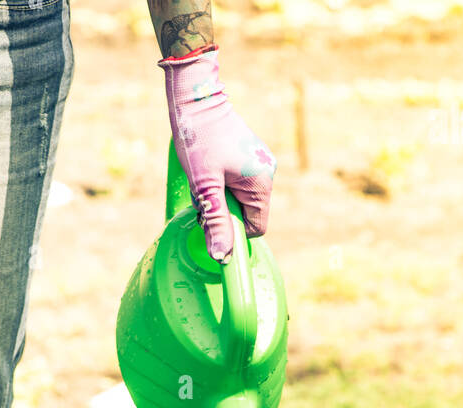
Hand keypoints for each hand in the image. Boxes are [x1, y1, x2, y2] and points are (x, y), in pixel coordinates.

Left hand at [159, 46, 275, 262]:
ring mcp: (260, 164)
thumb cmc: (199, 138)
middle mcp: (267, 174)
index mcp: (262, 183)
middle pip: (247, 214)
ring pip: (240, 200)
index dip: (233, 230)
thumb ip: (216, 221)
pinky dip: (222, 184)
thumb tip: (222, 257)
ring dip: (220, 197)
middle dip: (224, 211)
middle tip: (204, 190)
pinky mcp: (250, 157)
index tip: (212, 215)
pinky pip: (238, 184)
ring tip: (206, 176)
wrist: (195, 96)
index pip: (255, 228)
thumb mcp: (204, 186)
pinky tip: (210, 168)